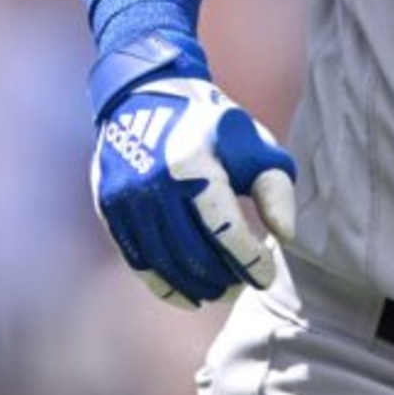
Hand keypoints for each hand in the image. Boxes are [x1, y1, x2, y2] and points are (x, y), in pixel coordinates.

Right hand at [88, 35, 297, 307]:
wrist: (145, 97)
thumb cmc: (212, 126)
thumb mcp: (253, 145)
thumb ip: (275, 189)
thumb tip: (284, 236)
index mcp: (193, 163)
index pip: (224, 228)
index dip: (248, 260)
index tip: (267, 277)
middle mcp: (153, 183)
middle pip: (193, 251)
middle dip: (224, 277)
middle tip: (245, 287)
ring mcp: (125, 199)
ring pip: (164, 262)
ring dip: (196, 285)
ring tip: (222, 292)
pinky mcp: (108, 210)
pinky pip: (137, 260)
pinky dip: (163, 285)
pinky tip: (188, 297)